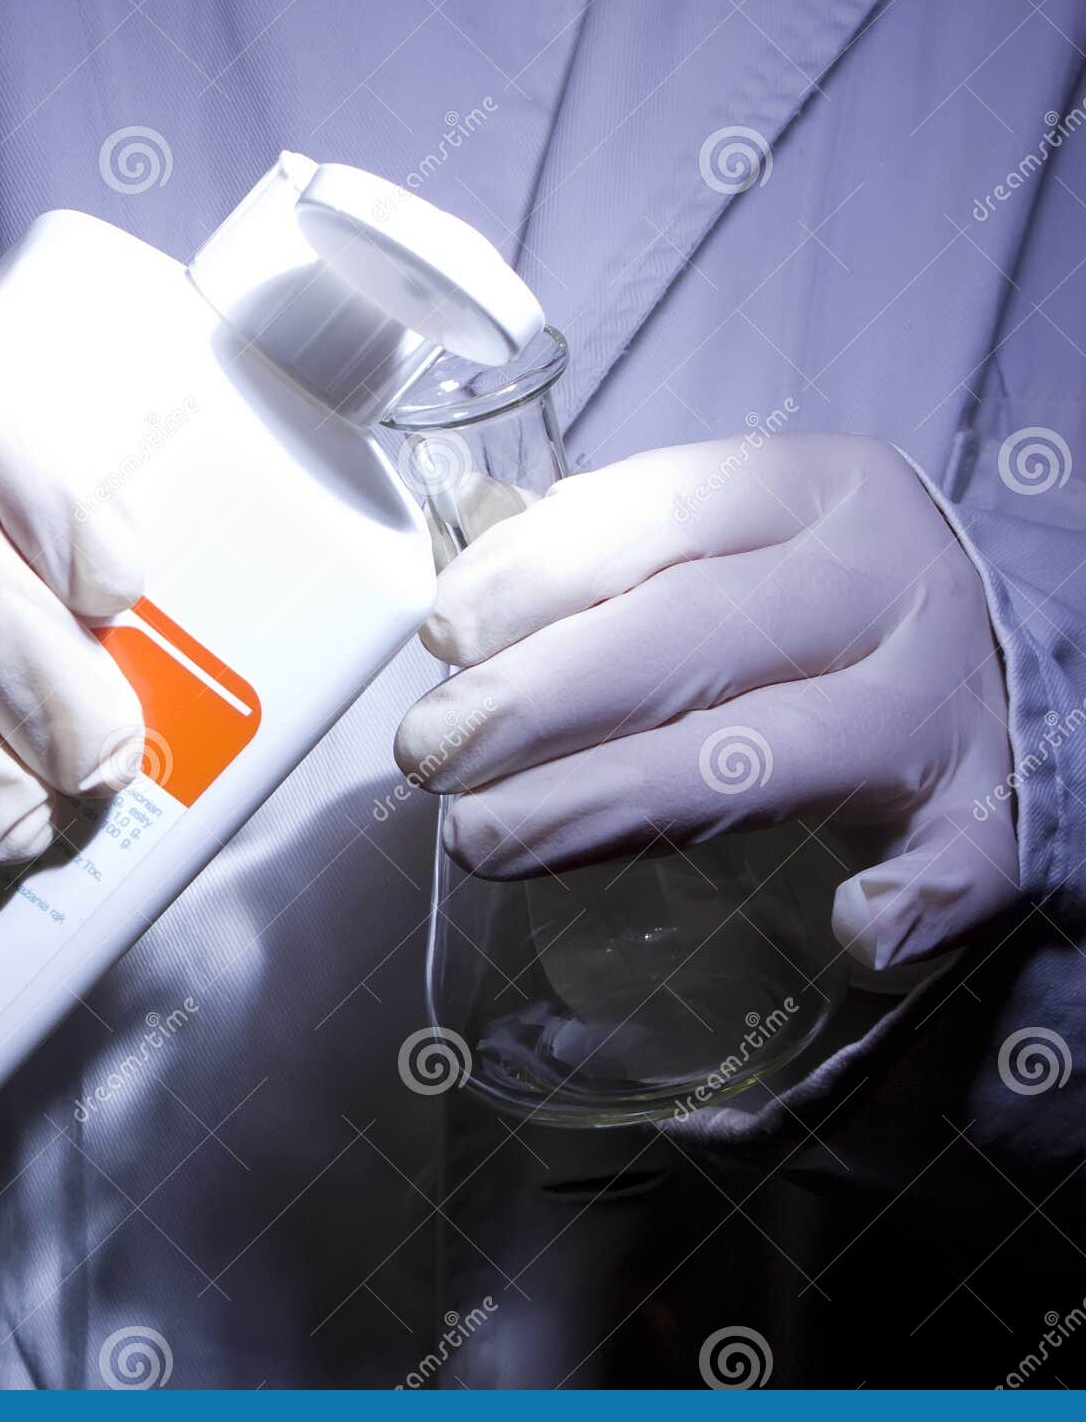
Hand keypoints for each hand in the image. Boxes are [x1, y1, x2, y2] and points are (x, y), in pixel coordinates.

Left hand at [395, 433, 1018, 967]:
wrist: (991, 649)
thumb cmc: (816, 595)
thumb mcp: (730, 531)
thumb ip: (607, 543)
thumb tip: (468, 563)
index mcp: (811, 493)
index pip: (661, 514)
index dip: (539, 575)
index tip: (442, 638)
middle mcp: (885, 580)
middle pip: (696, 635)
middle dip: (542, 699)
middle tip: (430, 753)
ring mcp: (945, 696)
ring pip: (779, 752)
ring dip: (620, 803)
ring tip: (489, 842)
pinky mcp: (991, 803)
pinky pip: (969, 855)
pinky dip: (921, 897)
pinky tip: (854, 928)